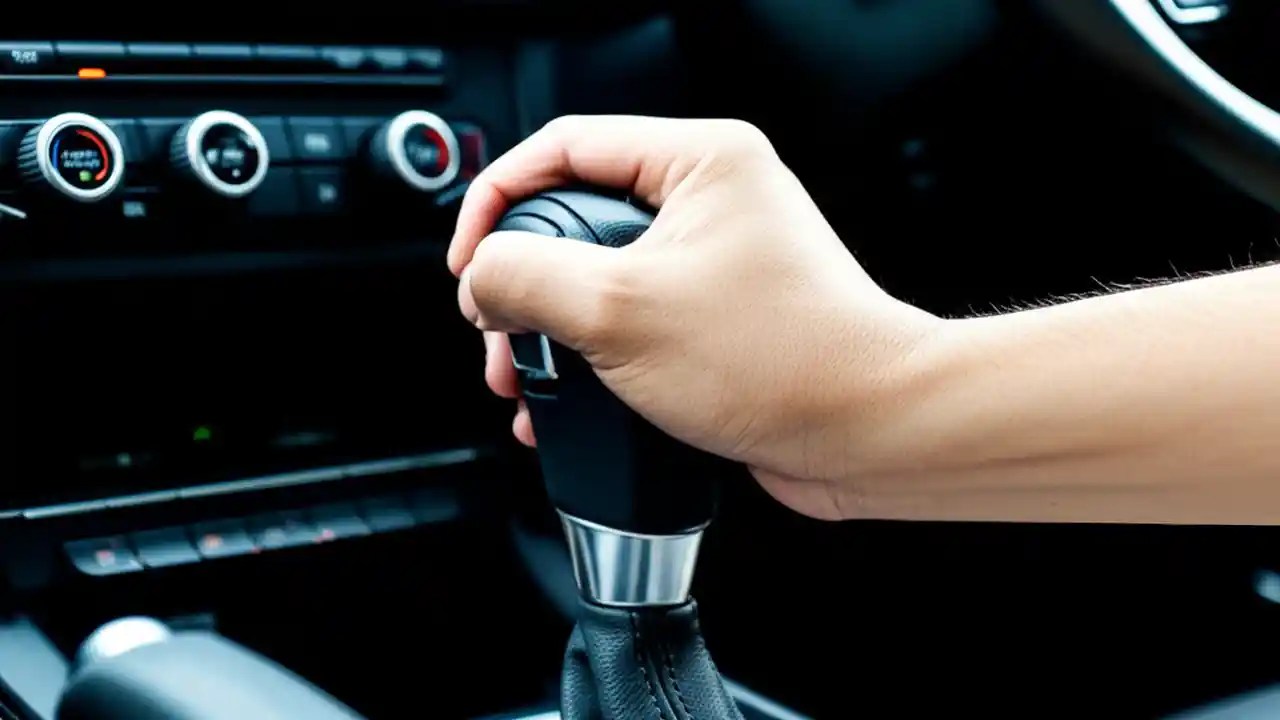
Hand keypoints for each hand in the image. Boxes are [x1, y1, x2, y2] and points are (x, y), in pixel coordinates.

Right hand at [448, 115, 943, 520]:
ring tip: (526, 385)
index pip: (564, 148)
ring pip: (598, 282)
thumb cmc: (782, 360)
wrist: (869, 434)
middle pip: (575, 220)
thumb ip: (527, 277)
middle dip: (523, 286)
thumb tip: (482, 278)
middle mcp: (711, 202)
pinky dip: (591, 364)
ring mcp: (716, 264)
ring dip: (550, 335)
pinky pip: (631, 326)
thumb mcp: (620, 310)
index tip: (469, 262)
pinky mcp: (716, 321)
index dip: (497, 200)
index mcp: (699, 161)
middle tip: (497, 336)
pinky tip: (566, 410)